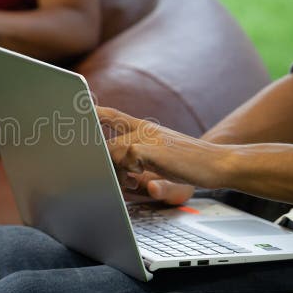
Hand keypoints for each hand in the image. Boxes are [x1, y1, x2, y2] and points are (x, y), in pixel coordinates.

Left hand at [97, 106, 230, 202]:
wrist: (218, 162)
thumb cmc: (188, 163)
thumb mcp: (159, 156)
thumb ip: (137, 158)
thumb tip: (117, 166)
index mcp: (143, 127)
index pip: (111, 115)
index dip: (92, 112)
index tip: (74, 110)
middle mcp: (142, 128)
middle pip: (104, 138)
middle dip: (92, 153)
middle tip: (87, 165)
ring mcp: (146, 137)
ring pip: (112, 151)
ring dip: (113, 170)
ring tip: (128, 183)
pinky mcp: (150, 149)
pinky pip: (124, 157)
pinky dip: (125, 172)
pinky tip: (136, 181)